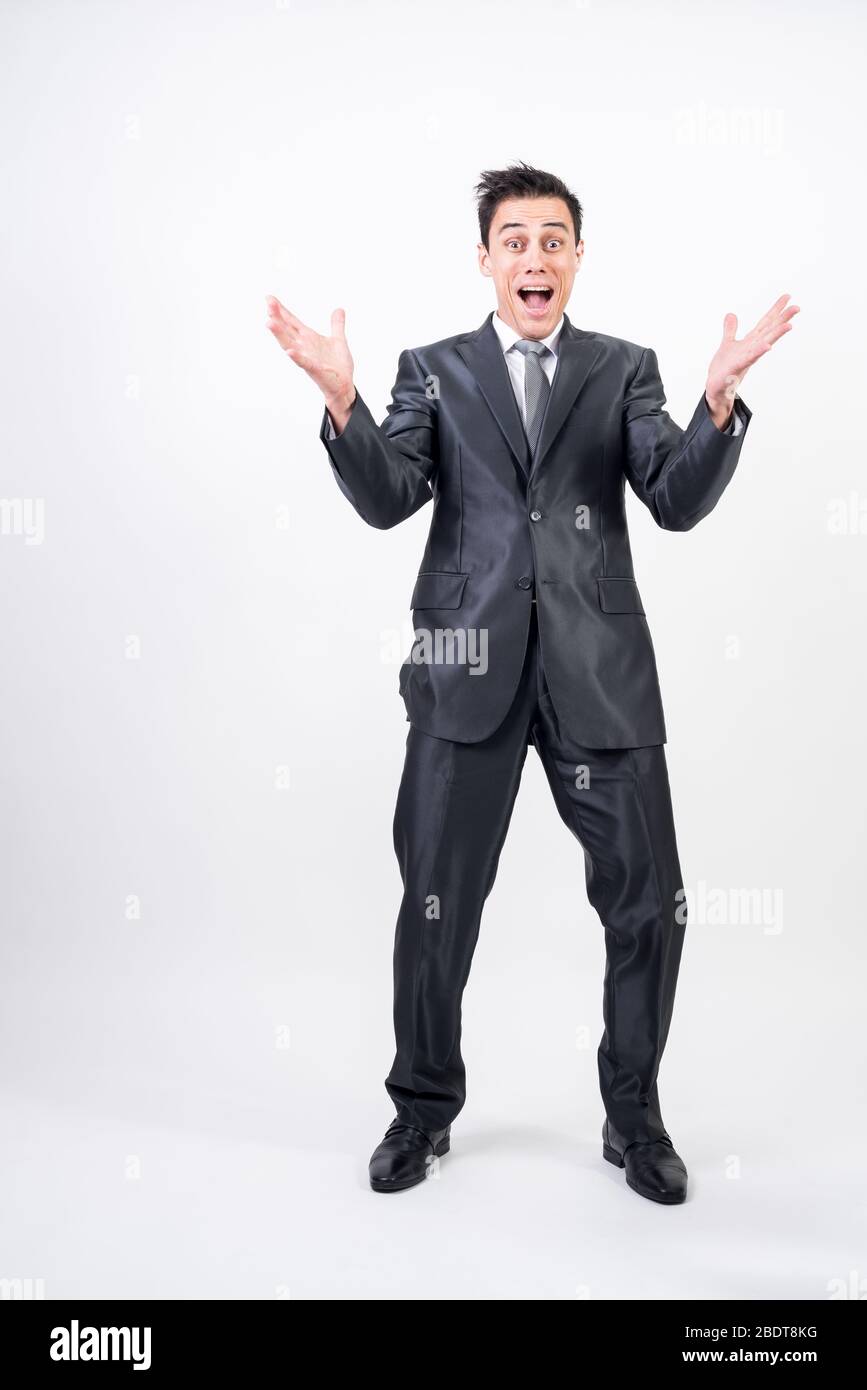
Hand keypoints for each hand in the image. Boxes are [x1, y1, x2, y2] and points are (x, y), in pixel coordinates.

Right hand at [265, 296, 355, 411]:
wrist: (344, 386)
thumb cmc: (338, 366)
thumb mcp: (338, 340)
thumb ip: (337, 325)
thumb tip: (339, 309)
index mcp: (309, 338)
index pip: (292, 321)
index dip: (281, 310)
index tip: (269, 298)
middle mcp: (304, 347)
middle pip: (287, 329)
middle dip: (277, 317)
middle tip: (268, 303)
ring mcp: (307, 358)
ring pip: (289, 344)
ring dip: (279, 334)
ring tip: (269, 322)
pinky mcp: (315, 369)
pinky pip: (304, 363)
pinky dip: (297, 357)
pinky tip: (289, 351)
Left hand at [705, 293, 799, 423]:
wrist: (716, 387)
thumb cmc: (724, 368)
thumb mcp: (727, 343)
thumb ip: (730, 329)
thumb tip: (731, 314)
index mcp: (751, 341)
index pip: (766, 322)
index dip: (776, 309)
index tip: (787, 296)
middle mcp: (753, 348)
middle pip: (770, 331)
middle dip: (783, 319)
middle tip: (797, 307)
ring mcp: (747, 358)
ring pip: (765, 343)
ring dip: (777, 334)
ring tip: (790, 325)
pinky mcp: (737, 368)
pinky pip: (749, 358)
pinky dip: (758, 352)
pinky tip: (767, 346)